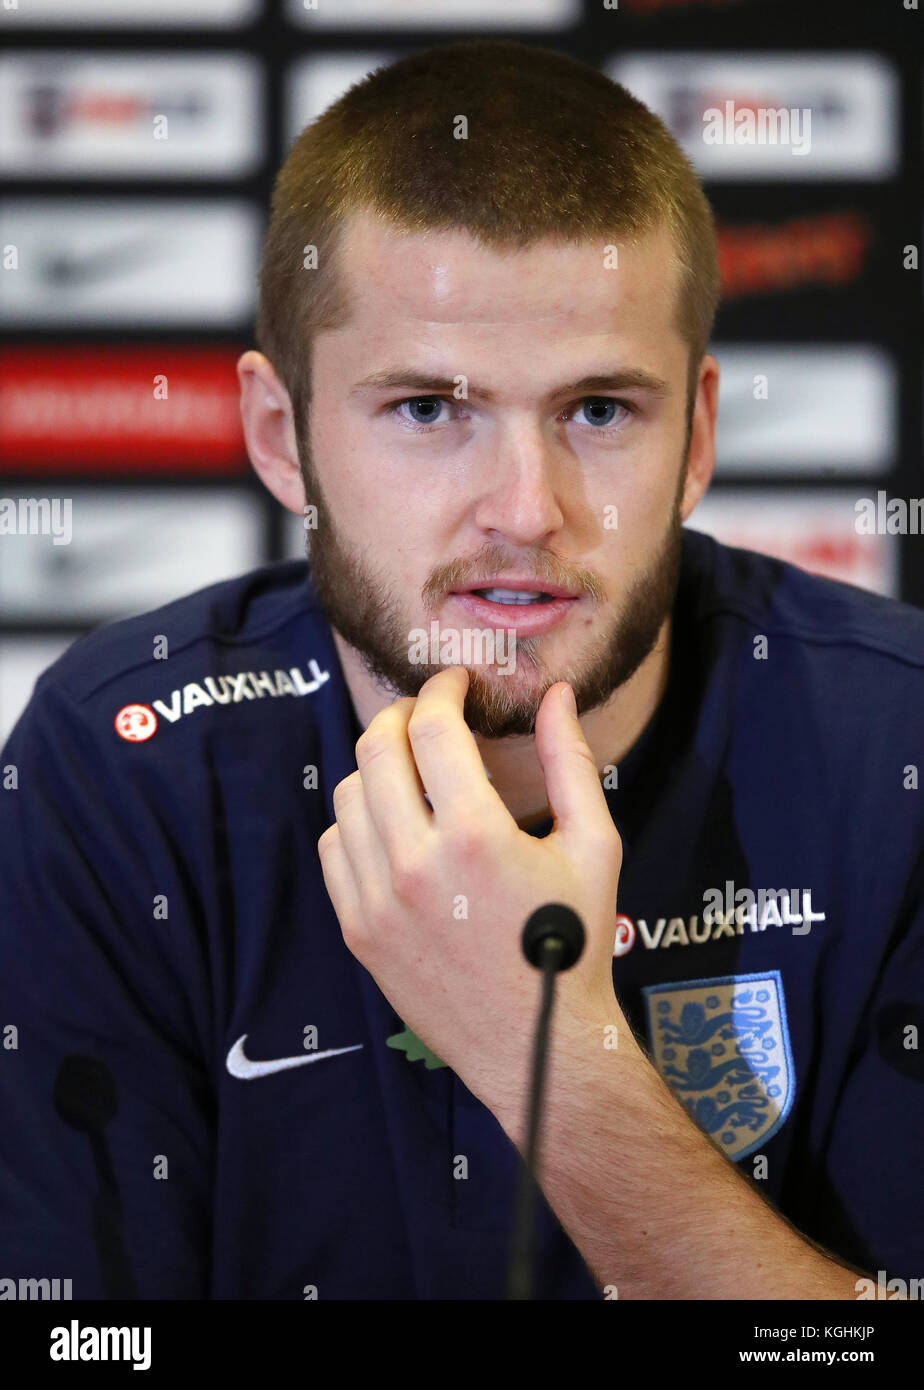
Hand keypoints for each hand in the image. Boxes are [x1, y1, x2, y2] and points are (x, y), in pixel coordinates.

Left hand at [317, 665, 626, 1118]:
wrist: (537, 1043)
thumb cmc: (573, 943)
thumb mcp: (594, 846)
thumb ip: (569, 762)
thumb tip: (556, 695)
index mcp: (475, 837)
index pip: (433, 730)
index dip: (443, 691)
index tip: (457, 684)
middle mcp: (414, 864)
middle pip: (376, 750)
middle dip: (400, 715)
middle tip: (427, 713)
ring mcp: (377, 901)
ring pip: (347, 796)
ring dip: (376, 765)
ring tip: (412, 766)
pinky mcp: (359, 932)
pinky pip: (334, 849)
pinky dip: (355, 820)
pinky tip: (391, 822)